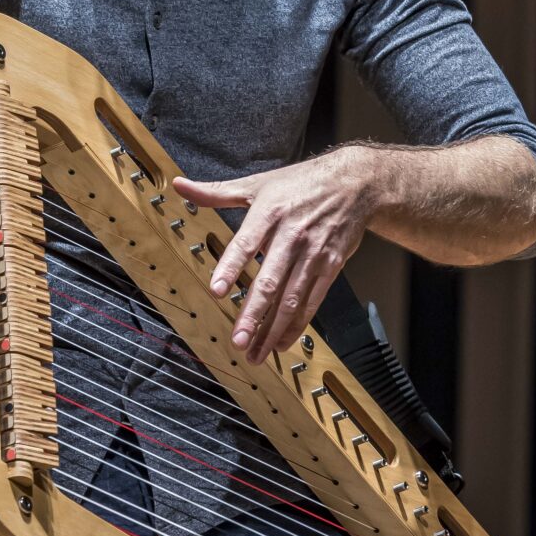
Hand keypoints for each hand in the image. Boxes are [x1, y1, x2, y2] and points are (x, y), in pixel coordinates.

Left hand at [174, 147, 377, 365]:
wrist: (355, 183)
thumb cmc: (302, 183)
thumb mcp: (258, 183)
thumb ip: (217, 191)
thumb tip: (180, 185)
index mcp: (269, 213)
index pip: (246, 244)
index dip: (231, 267)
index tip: (217, 291)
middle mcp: (292, 236)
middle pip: (270, 281)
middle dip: (253, 314)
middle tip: (237, 340)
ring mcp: (313, 254)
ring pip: (291, 299)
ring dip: (272, 330)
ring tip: (254, 352)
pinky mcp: (330, 267)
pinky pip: (311, 302)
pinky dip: (296, 325)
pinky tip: (280, 342)